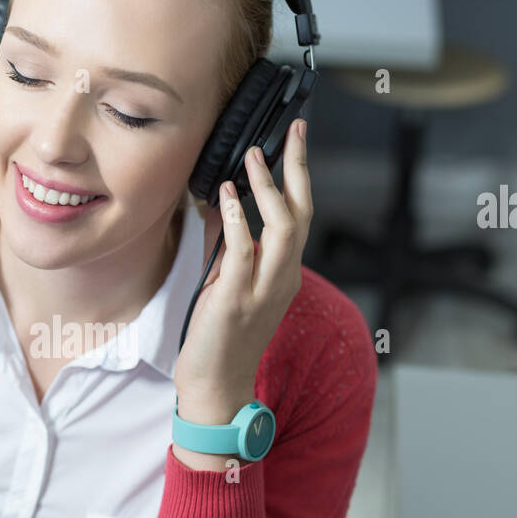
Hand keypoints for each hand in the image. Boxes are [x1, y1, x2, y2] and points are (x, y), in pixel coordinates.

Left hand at [173, 119, 312, 460]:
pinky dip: (235, 219)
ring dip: (267, 188)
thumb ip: (229, 247)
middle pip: (300, 213)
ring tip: (253, 157)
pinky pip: (241, 251)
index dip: (299, 176)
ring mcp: (262, 290)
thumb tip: (221, 206)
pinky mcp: (235, 300)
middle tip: (292, 131)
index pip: (299, 215)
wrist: (216, 386)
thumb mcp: (228, 284)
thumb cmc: (221, 338)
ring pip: (280, 228)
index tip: (294, 140)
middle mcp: (281, 278)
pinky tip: (224, 194)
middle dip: (298, 169)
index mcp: (284, 273)